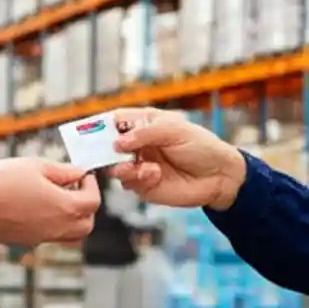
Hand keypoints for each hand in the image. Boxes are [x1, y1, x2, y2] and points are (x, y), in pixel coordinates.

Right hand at [0, 158, 99, 245]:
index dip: (92, 185)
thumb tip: (79, 174)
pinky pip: (49, 236)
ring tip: (57, 199)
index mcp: (64, 208)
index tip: (83, 175)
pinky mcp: (26, 242)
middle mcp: (57, 228)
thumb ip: (64, 171)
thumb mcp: (37, 166)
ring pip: (70, 236)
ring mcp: (41, 238)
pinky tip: (37, 206)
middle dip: (86, 207)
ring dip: (71, 219)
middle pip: (86, 225)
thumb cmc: (3, 180)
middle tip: (74, 188)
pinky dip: (53, 224)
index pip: (93, 202)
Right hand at [110, 107, 246, 210]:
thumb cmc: (201, 146)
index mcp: (144, 125)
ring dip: (122, 167)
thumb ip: (144, 133)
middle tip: (104, 153)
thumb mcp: (174, 130)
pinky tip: (155, 175)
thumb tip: (117, 143)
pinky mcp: (144, 186)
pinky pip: (130, 183)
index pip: (116, 121)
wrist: (219, 176)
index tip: (89, 129)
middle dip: (103, 150)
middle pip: (109, 146)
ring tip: (137, 167)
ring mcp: (140, 166)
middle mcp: (138, 145)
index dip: (102, 124)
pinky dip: (139, 178)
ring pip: (115, 167)